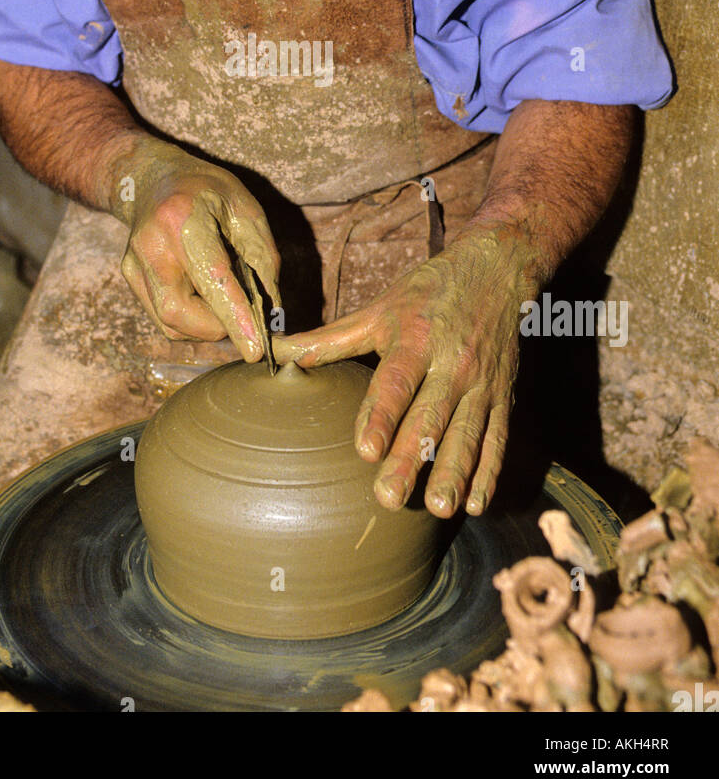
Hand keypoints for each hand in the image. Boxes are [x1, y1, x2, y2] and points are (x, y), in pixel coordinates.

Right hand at [108, 138, 280, 360]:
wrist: (152, 178)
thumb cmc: (206, 190)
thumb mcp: (245, 209)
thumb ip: (262, 257)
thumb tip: (272, 308)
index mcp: (183, 220)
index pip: (212, 279)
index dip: (236, 317)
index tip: (256, 350)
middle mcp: (152, 246)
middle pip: (180, 314)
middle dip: (219, 328)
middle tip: (245, 317)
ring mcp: (135, 264)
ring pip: (171, 324)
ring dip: (206, 327)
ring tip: (225, 302)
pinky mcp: (130, 278)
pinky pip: (163, 318)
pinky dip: (191, 321)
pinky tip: (203, 297)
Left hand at [272, 225, 539, 516]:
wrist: (498, 270)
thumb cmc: (428, 291)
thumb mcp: (379, 309)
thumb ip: (330, 339)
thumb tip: (276, 351)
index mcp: (415, 339)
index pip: (396, 382)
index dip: (381, 416)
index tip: (366, 450)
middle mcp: (451, 363)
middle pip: (430, 417)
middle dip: (410, 458)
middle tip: (389, 498)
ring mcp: (481, 382)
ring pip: (467, 433)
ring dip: (454, 472)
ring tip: (438, 508)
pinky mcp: (503, 395)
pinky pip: (497, 437)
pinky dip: (488, 472)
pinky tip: (474, 504)